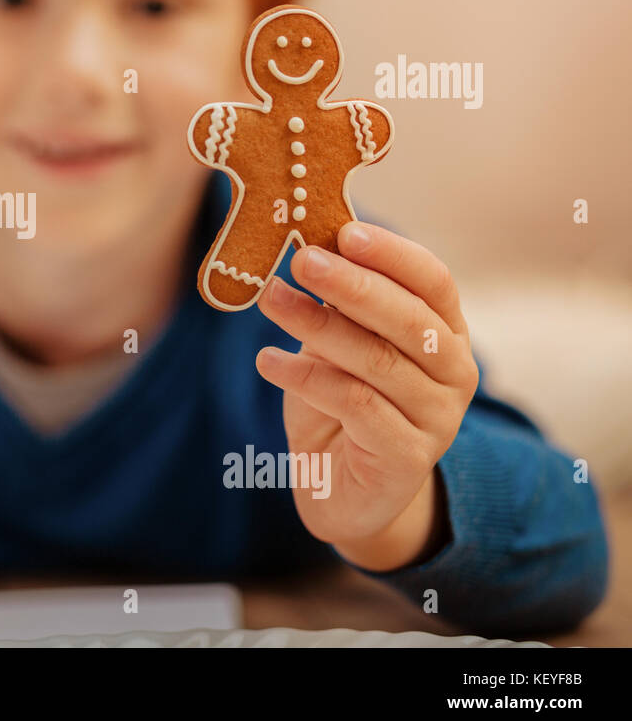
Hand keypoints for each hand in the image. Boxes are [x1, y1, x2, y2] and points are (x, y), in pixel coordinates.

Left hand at [254, 221, 477, 571]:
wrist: (340, 489)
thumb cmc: (338, 403)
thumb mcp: (335, 345)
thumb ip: (334, 304)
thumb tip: (304, 246)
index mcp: (444, 332)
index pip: (433, 282)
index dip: (393, 254)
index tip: (345, 231)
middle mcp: (453, 372)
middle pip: (409, 319)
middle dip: (352, 285)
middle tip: (302, 261)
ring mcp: (437, 418)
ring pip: (379, 361)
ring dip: (318, 325)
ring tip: (270, 300)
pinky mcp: (407, 456)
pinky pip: (355, 404)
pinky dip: (306, 377)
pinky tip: (266, 360)